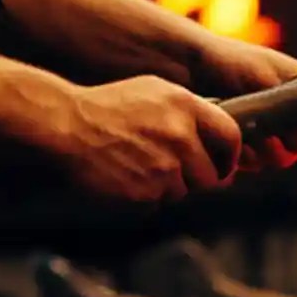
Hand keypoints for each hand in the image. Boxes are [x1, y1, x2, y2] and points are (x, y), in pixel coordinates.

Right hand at [49, 75, 240, 205]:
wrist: (65, 126)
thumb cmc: (107, 107)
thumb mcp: (154, 93)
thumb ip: (191, 112)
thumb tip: (222, 138)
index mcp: (186, 106)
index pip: (231, 137)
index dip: (229, 157)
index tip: (222, 165)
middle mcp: (180, 136)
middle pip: (211, 175)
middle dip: (197, 179)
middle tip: (172, 170)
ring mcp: (165, 166)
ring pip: (184, 192)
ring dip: (169, 187)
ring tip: (140, 167)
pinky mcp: (147, 192)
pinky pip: (159, 203)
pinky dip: (147, 197)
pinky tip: (127, 177)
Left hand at [190, 36, 296, 171]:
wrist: (185, 69)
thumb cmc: (230, 61)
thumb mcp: (266, 74)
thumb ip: (294, 103)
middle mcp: (291, 115)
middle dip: (290, 144)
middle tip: (271, 131)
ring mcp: (269, 133)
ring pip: (282, 159)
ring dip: (266, 150)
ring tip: (247, 131)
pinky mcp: (246, 148)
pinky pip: (257, 164)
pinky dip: (246, 156)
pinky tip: (233, 139)